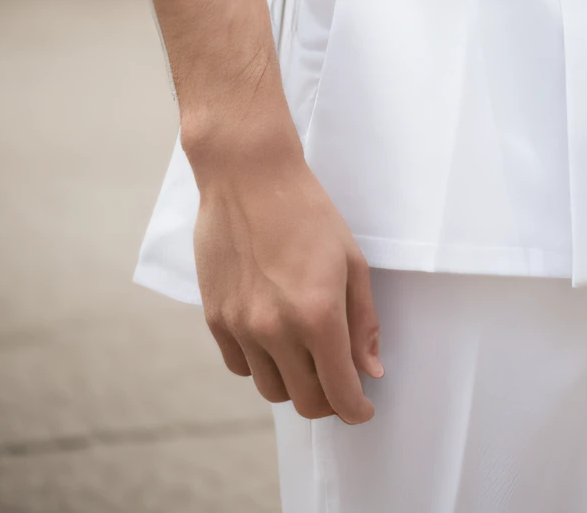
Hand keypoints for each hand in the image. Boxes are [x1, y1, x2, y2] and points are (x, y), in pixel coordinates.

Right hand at [189, 123, 382, 420]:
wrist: (248, 177)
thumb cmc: (307, 211)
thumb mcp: (351, 260)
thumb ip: (363, 321)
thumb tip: (370, 371)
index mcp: (318, 314)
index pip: (339, 390)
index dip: (355, 409)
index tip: (362, 410)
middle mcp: (276, 329)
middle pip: (304, 401)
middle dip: (328, 402)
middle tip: (340, 384)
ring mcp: (242, 326)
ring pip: (271, 389)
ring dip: (294, 383)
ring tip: (307, 356)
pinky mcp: (216, 319)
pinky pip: (241, 367)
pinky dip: (262, 364)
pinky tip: (275, 340)